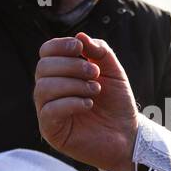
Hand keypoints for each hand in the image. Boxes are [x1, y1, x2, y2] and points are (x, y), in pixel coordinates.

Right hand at [34, 33, 139, 170]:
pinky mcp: (52, 131)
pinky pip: (49, 111)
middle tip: (95, 73)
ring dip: (73, 84)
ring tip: (94, 90)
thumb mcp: (113, 71)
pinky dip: (70, 102)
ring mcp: (48, 112)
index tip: (79, 47)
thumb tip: (80, 35)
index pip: (46, 53)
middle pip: (43, 67)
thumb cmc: (117, 103)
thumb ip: (100, 51)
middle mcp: (50, 91)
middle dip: (71, 66)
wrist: (128, 134)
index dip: (59, 46)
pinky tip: (89, 104)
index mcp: (60, 74)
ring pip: (43, 88)